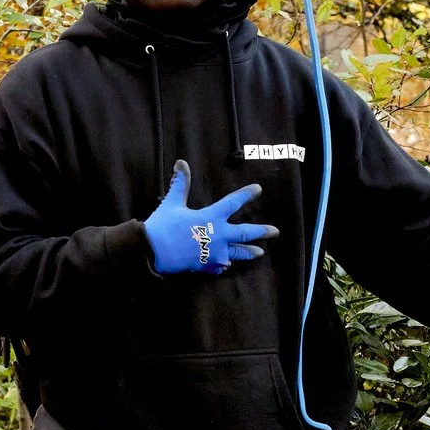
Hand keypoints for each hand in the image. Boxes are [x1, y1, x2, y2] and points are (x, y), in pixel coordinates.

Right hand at [143, 160, 277, 274]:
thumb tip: (181, 163)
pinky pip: (219, 266)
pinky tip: (227, 265)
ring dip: (249, 252)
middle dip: (261, 232)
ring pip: (237, 253)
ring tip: (260, 253)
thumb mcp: (172, 202)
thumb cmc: (163, 226)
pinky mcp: (206, 266)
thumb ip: (180, 184)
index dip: (246, 195)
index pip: (233, 203)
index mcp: (211, 217)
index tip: (258, 190)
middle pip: (245, 233)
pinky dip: (223, 265)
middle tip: (275, 232)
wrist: (153, 252)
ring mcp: (214, 253)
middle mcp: (218, 236)